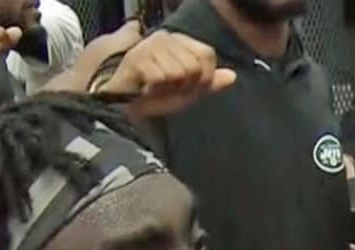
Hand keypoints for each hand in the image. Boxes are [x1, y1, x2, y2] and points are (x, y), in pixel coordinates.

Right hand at [96, 31, 236, 117]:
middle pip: (195, 65)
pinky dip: (155, 90)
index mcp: (178, 41)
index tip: (188, 88)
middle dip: (185, 86)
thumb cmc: (152, 97)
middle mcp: (165, 38)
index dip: (204, 77)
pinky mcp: (137, 57)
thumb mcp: (186, 92)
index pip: (207, 54)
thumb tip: (233, 76)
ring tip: (155, 89)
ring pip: (179, 72)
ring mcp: (150, 46)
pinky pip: (161, 78)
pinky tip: (145, 89)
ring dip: (169, 89)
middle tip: (168, 89)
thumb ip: (209, 83)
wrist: (121, 106)